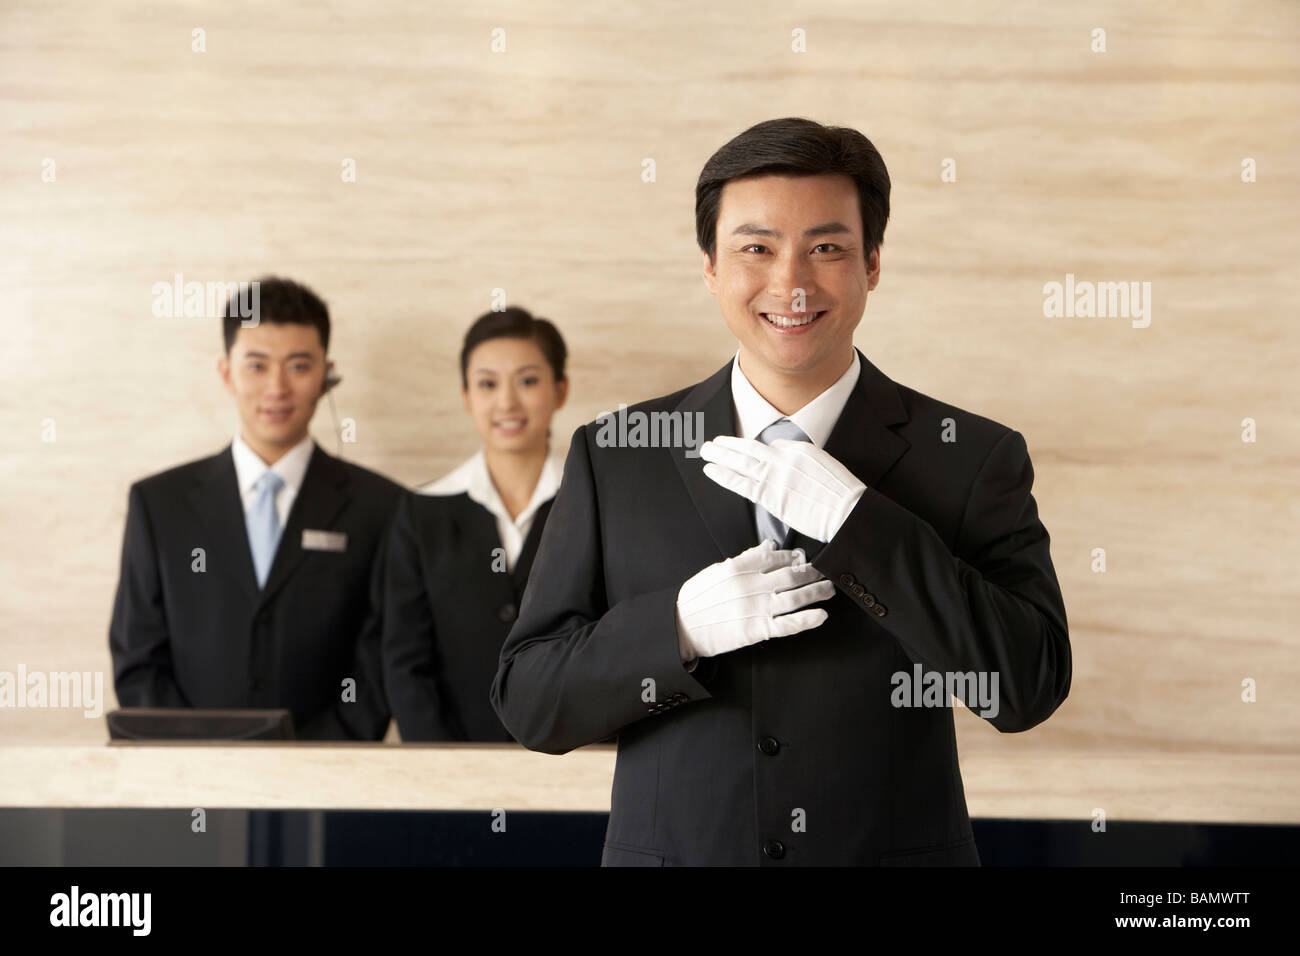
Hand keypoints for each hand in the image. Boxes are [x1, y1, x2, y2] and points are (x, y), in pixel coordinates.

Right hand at [675, 539, 833, 662]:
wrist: (679, 627)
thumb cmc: (696, 599)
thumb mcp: (717, 571)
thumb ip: (745, 558)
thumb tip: (768, 545)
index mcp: (740, 567)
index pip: (775, 557)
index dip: (794, 558)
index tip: (804, 558)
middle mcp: (751, 585)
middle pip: (791, 575)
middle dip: (812, 573)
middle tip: (826, 572)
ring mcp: (756, 608)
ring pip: (795, 597)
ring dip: (817, 592)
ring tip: (830, 589)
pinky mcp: (757, 630)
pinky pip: (788, 624)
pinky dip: (807, 620)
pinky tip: (821, 616)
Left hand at [700, 435, 865, 542]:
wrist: (847, 511)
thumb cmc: (840, 495)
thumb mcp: (824, 466)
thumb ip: (801, 460)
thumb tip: (784, 458)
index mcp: (799, 449)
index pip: (771, 447)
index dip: (753, 450)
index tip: (741, 450)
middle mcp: (783, 458)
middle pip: (749, 448)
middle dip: (729, 445)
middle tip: (712, 442)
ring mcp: (774, 475)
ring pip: (740, 461)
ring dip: (720, 455)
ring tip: (705, 450)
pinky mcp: (768, 495)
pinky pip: (740, 482)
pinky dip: (723, 474)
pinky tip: (710, 469)